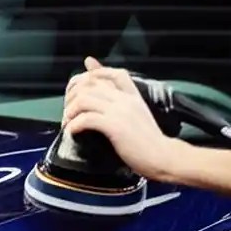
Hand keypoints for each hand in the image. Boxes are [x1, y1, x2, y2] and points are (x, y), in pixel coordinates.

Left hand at [63, 57, 182, 180]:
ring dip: (70, 111)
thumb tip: (111, 92)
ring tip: (68, 122)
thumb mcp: (137, 115)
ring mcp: (120, 112)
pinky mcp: (115, 127)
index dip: (89, 76)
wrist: (163, 156)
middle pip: (90, 83)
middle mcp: (125, 99)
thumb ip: (122, 103)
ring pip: (84, 99)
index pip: (110, 73)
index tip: (78, 88)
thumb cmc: (149, 140)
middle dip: (72, 95)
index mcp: (132, 95)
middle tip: (68, 111)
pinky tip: (72, 132)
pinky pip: (86, 119)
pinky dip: (74, 125)